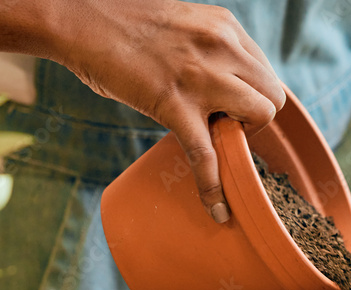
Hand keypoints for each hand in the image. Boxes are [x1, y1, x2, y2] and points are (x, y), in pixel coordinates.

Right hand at [56, 0, 284, 222]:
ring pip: (260, 118)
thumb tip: (212, 79)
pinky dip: (213, 188)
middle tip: (226, 125)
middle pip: (273, 96)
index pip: (265, 72)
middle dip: (255, 118)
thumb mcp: (180, 23)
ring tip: (216, 142)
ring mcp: (201, 77)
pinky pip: (206, 155)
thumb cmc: (118, 21)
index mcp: (224, 27)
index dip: (253, 96)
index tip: (234, 110)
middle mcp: (222, 47)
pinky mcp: (174, 105)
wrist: (77, 17)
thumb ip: (204, 49)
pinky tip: (217, 210)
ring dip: (244, 139)